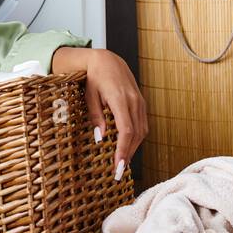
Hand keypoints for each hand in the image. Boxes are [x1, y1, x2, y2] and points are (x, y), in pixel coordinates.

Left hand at [53, 47, 148, 179]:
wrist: (107, 60)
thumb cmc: (94, 78)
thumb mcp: (89, 96)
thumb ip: (96, 116)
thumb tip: (100, 138)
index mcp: (121, 100)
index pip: (127, 131)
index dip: (124, 150)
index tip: (118, 166)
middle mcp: (134, 102)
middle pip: (136, 134)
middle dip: (128, 155)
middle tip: (118, 172)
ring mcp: (140, 102)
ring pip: (142, 131)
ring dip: (133, 148)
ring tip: (122, 163)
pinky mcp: (141, 103)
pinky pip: (142, 124)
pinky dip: (136, 139)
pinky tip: (128, 148)